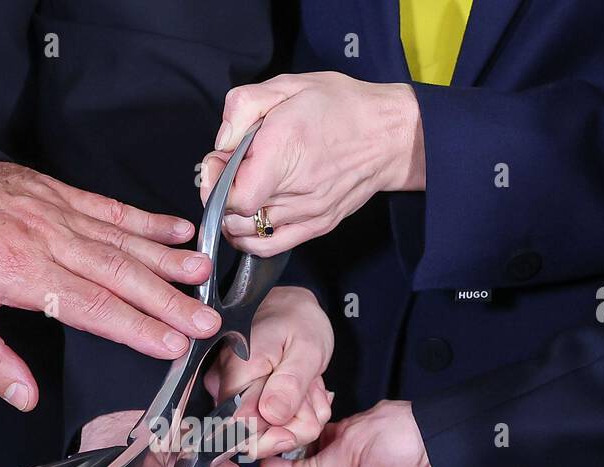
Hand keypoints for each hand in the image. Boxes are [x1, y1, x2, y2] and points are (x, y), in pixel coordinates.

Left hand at [0, 161, 221, 409]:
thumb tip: (25, 396)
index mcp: (17, 272)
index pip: (89, 306)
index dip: (134, 327)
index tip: (171, 345)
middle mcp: (45, 238)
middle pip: (118, 273)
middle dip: (167, 300)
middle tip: (207, 320)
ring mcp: (54, 211)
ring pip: (122, 239)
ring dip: (168, 258)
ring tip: (206, 276)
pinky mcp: (57, 193)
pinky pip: (110, 207)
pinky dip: (147, 220)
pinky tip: (179, 229)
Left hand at [199, 72, 423, 254]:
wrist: (389, 134)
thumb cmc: (340, 107)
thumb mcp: (287, 84)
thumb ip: (243, 105)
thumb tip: (223, 141)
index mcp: (283, 150)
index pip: (233, 196)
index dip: (214, 182)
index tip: (220, 161)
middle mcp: (296, 189)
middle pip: (236, 214)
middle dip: (222, 193)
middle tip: (232, 170)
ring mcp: (308, 213)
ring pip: (249, 233)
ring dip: (235, 215)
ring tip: (246, 188)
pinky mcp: (317, 226)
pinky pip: (271, 246)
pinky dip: (251, 238)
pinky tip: (250, 218)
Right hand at [204, 285, 333, 457]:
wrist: (289, 309)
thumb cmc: (297, 322)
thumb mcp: (307, 349)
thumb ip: (290, 384)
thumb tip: (271, 416)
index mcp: (237, 372)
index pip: (241, 429)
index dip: (275, 436)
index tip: (304, 418)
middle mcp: (224, 388)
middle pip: (255, 439)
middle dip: (295, 425)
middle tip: (313, 393)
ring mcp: (230, 397)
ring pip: (267, 434)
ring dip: (299, 416)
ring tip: (309, 386)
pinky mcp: (241, 403)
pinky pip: (270, 425)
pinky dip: (294, 414)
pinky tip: (301, 391)